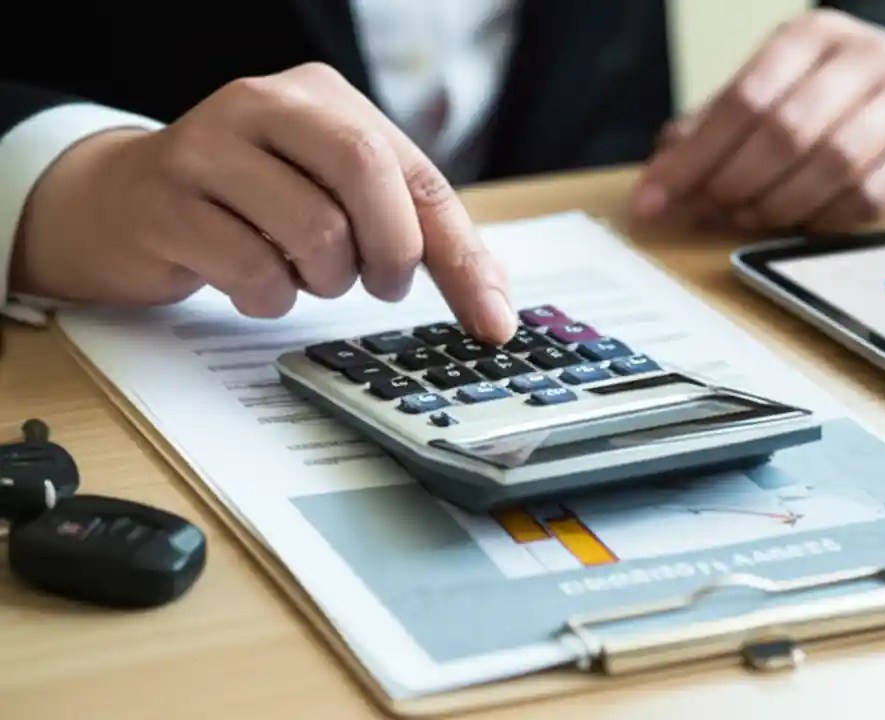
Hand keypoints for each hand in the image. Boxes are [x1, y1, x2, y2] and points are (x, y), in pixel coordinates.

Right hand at [11, 62, 516, 342]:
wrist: (122, 203)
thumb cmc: (249, 205)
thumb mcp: (334, 199)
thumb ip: (413, 236)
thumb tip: (493, 303)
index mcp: (324, 97)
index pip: (417, 174)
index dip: (462, 256)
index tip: (493, 322)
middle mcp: (267, 103)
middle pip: (366, 172)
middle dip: (391, 251)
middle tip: (379, 284)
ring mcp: (209, 145)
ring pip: (314, 228)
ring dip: (323, 279)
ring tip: (301, 272)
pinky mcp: (167, 199)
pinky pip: (252, 269)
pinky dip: (270, 297)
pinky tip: (252, 281)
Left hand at [631, 9, 884, 232]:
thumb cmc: (819, 93)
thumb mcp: (764, 90)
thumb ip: (710, 130)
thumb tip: (660, 179)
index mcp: (810, 37)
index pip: (744, 100)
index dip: (695, 157)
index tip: (655, 198)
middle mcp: (864, 59)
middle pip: (788, 130)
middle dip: (736, 181)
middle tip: (711, 206)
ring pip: (834, 163)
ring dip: (780, 204)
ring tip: (749, 216)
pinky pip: (872, 195)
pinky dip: (827, 218)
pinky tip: (803, 221)